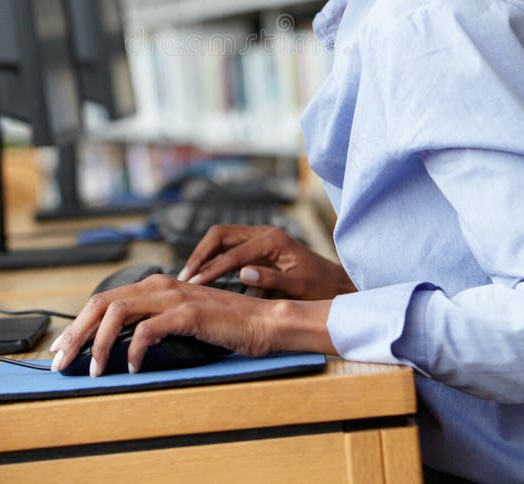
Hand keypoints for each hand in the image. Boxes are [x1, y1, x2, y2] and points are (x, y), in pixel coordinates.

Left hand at [50, 273, 333, 375]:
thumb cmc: (226, 324)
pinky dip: (134, 350)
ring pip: (118, 312)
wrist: (265, 321)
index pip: (105, 299)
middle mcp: (161, 284)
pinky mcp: (189, 313)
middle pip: (102, 302)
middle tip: (62, 361)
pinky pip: (149, 329)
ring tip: (93, 369)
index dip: (78, 323)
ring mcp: (175, 296)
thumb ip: (154, 321)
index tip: (63, 346)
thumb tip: (120, 343)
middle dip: (76, 333)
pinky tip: (133, 367)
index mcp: (157, 284)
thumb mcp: (182, 319)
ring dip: (98, 342)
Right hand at [177, 224, 355, 300]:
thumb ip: (271, 280)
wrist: (338, 285)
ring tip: (188, 277)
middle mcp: (264, 234)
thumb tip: (242, 274)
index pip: (233, 253)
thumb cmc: (321, 288)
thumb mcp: (298, 287)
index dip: (211, 269)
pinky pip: (230, 249)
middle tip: (185, 276)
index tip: (193, 284)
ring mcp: (261, 239)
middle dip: (200, 254)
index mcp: (273, 240)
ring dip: (204, 256)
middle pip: (221, 235)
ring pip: (222, 239)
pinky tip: (205, 277)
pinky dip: (215, 260)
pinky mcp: (259, 248)